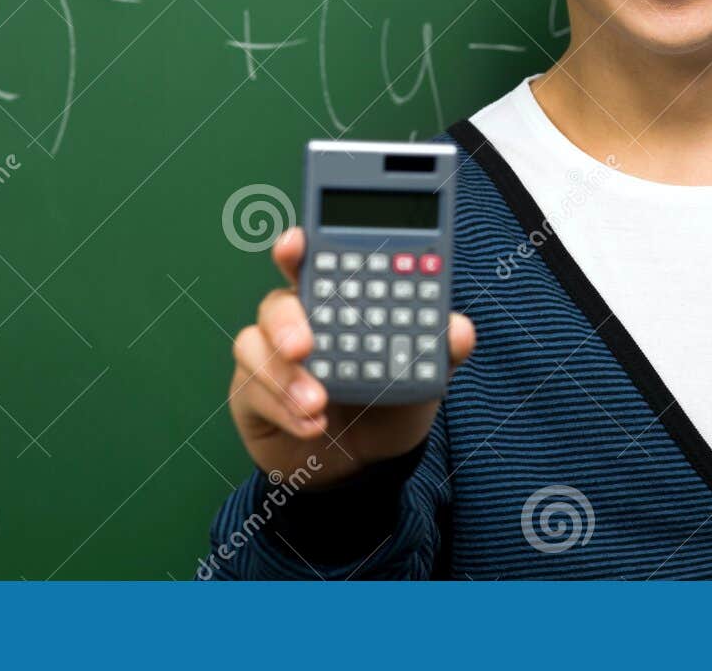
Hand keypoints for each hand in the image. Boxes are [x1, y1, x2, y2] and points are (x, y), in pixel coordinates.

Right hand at [228, 227, 475, 488]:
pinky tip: (310, 423)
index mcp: (337, 304)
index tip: (296, 242)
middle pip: (277, 301)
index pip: (314, 264)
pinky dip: (282, 407)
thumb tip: (461, 330)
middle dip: (287, 319)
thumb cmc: (385, 406)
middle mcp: (298, 322)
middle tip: (303, 345)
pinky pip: (252, 388)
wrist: (360, 468)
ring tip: (317, 403)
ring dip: (285, 376)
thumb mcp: (421, 379)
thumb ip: (439, 351)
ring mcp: (269, 356)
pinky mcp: (250, 392)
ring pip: (255, 344)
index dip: (299, 247)